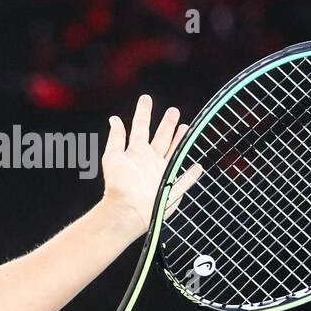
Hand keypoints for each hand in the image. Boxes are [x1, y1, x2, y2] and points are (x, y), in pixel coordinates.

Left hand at [101, 94, 203, 239]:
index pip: (141, 127)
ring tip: (186, 128)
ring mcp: (161, 175)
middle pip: (161, 138)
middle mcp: (149, 162)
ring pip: (174, 154)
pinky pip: (184, 181)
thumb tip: (114, 119)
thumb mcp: (113, 157)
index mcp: (136, 153)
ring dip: (180, 142)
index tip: (146, 98)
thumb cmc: (118, 185)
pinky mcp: (171, 190)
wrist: (126, 211)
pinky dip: (192, 174)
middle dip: (167, 125)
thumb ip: (116, 138)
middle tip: (173, 111)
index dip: (144, 113)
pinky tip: (197, 166)